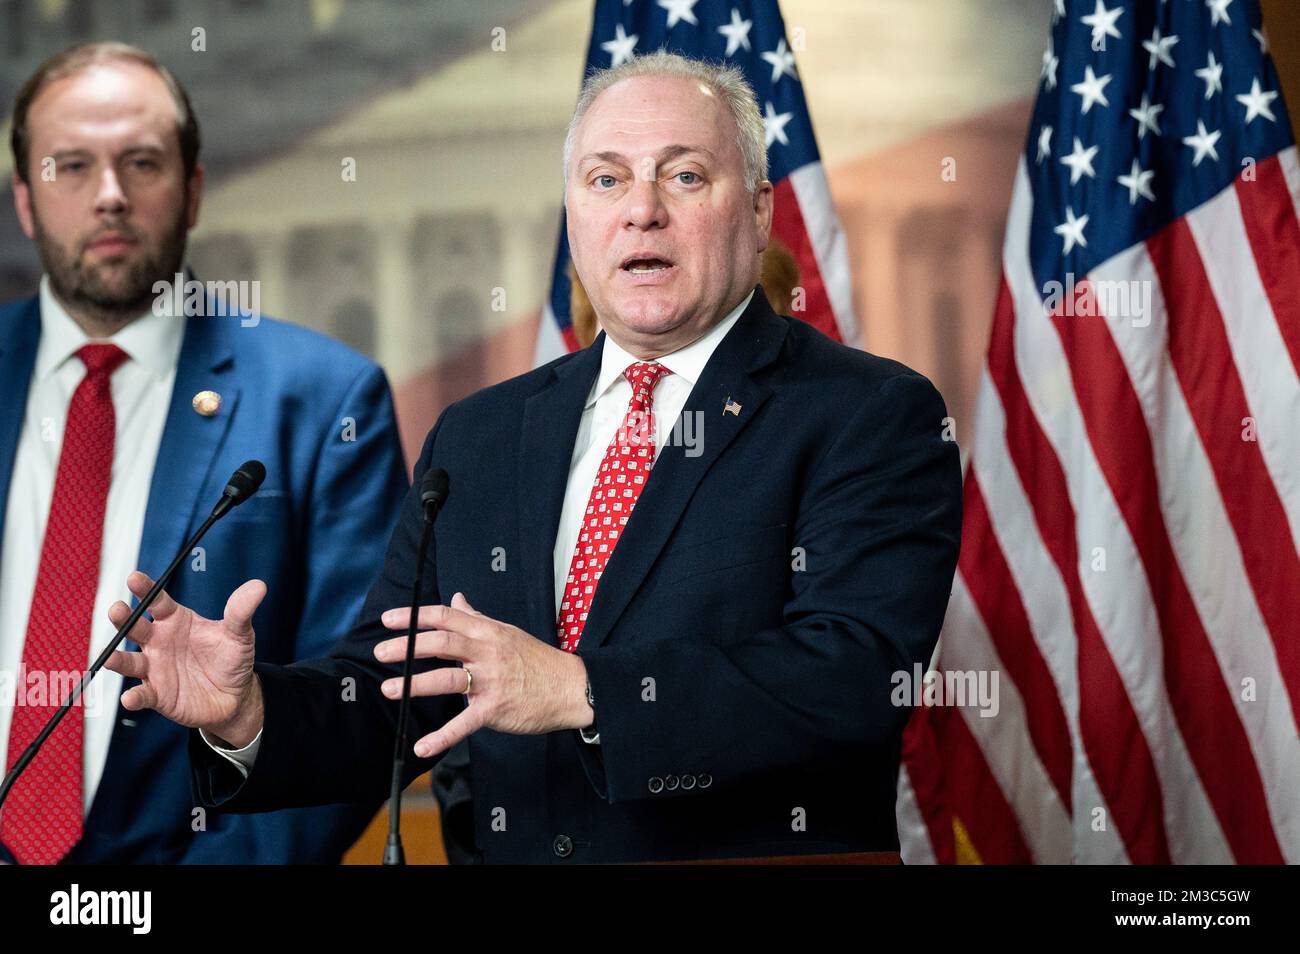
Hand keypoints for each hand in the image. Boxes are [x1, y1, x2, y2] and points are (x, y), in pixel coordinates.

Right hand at [104, 571, 266, 746]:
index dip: (145, 590)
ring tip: (110, 657)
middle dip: (123, 618)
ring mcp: (155, 668)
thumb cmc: (232, 659)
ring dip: (118, 659)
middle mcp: (159, 642)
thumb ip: (241, 611)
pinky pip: (142, 695)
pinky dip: (134, 697)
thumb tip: (258, 587)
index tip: (134, 578)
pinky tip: (131, 698)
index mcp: (176, 621)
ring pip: (130, 661)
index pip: (157, 601)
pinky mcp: (157, 694)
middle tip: (117, 610)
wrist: (235, 696)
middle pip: (135, 627)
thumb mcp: (239, 634)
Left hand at [375, 593, 592, 758]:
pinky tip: (422, 747)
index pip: (447, 617)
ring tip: (390, 689)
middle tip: (381, 651)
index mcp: (488, 632)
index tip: (389, 619)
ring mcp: (492, 681)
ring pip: (448, 679)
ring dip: (415, 684)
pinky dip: (442, 737)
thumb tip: (456, 599)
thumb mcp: (507, 632)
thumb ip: (477, 617)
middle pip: (442, 643)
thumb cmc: (537, 660)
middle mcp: (488, 652)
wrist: (571, 687)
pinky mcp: (496, 709)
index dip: (415, 617)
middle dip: (407, 646)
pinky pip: (465, 723)